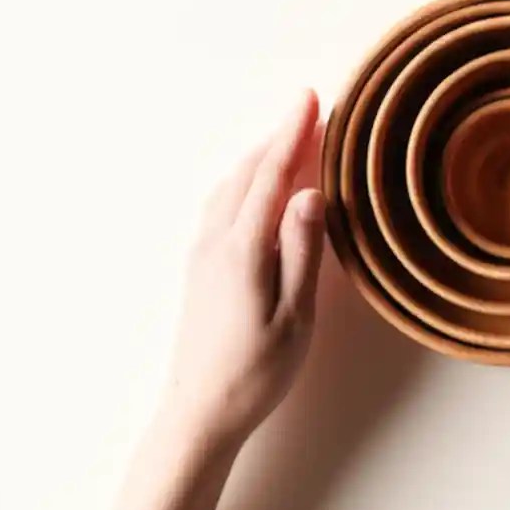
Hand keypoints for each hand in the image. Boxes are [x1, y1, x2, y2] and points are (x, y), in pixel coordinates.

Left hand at [164, 89, 325, 442]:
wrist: (200, 410)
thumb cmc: (256, 370)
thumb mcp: (295, 315)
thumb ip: (303, 251)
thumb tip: (310, 194)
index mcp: (243, 249)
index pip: (271, 175)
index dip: (293, 134)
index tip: (310, 99)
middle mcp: (216, 242)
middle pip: (248, 173)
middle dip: (278, 136)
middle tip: (307, 109)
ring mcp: (202, 254)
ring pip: (230, 187)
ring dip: (259, 157)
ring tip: (287, 140)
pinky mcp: (199, 268)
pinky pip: (221, 204)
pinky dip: (244, 181)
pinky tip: (255, 187)